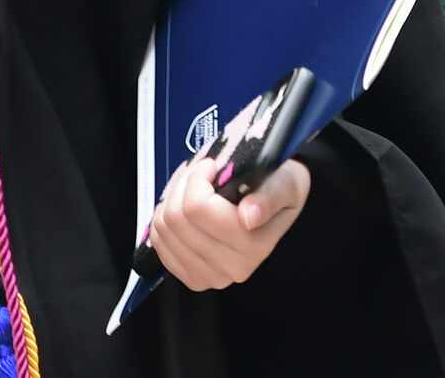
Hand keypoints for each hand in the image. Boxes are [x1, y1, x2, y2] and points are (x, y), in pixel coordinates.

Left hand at [145, 155, 309, 291]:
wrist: (275, 208)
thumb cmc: (277, 189)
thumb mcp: (285, 183)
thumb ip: (269, 197)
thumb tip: (248, 217)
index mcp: (255, 245)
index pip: (198, 208)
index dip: (197, 178)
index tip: (211, 166)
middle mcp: (235, 268)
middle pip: (177, 217)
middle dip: (183, 185)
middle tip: (199, 173)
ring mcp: (213, 276)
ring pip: (164, 228)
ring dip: (171, 199)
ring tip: (192, 189)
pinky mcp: (194, 278)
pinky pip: (159, 244)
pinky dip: (163, 219)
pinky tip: (183, 209)